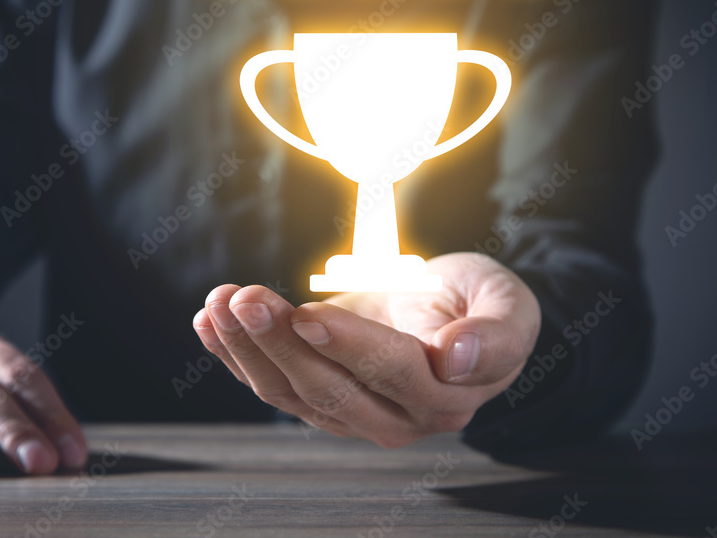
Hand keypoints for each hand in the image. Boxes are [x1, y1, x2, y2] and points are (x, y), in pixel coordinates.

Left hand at [193, 253, 540, 446]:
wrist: (454, 317)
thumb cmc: (480, 305)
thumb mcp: (507, 305)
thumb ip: (496, 335)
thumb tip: (457, 359)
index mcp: (445, 395)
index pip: (391, 370)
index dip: (348, 345)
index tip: (308, 315)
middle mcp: (397, 417)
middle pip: (329, 386)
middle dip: (280, 342)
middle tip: (244, 298)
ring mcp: (353, 415)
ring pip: (291, 391)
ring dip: (248, 348)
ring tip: (221, 303)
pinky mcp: (320, 401)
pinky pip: (273, 386)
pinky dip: (236, 355)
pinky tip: (209, 323)